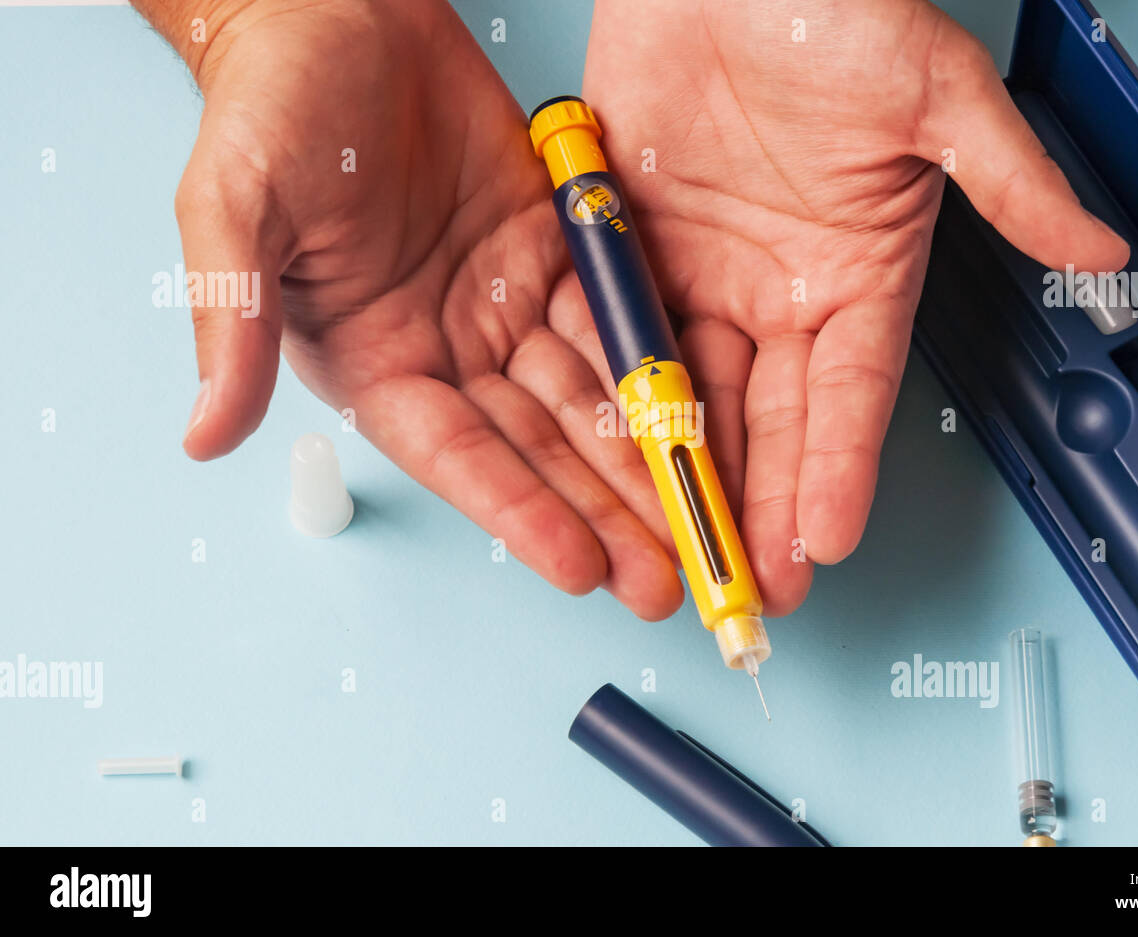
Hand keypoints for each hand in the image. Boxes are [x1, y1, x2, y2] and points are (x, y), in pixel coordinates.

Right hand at [136, 0, 682, 617]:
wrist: (339, 11)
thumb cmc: (272, 105)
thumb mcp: (234, 209)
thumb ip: (233, 322)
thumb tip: (203, 440)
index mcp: (374, 359)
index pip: (457, 455)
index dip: (518, 511)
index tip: (580, 568)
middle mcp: (447, 348)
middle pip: (539, 446)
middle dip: (603, 513)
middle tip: (667, 583)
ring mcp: (504, 304)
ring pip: (588, 399)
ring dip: (643, 463)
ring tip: (701, 523)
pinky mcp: (551, 255)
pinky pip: (613, 322)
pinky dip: (658, 372)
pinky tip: (703, 422)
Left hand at [584, 0, 1128, 613]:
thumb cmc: (834, 6)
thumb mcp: (936, 94)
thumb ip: (1008, 178)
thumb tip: (1098, 249)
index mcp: (856, 272)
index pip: (851, 394)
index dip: (838, 469)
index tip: (827, 543)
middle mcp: (777, 288)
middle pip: (768, 417)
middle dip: (758, 503)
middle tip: (746, 583)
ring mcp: (702, 273)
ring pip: (690, 393)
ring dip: (682, 472)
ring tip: (673, 546)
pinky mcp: (632, 246)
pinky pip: (619, 333)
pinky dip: (610, 393)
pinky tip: (605, 454)